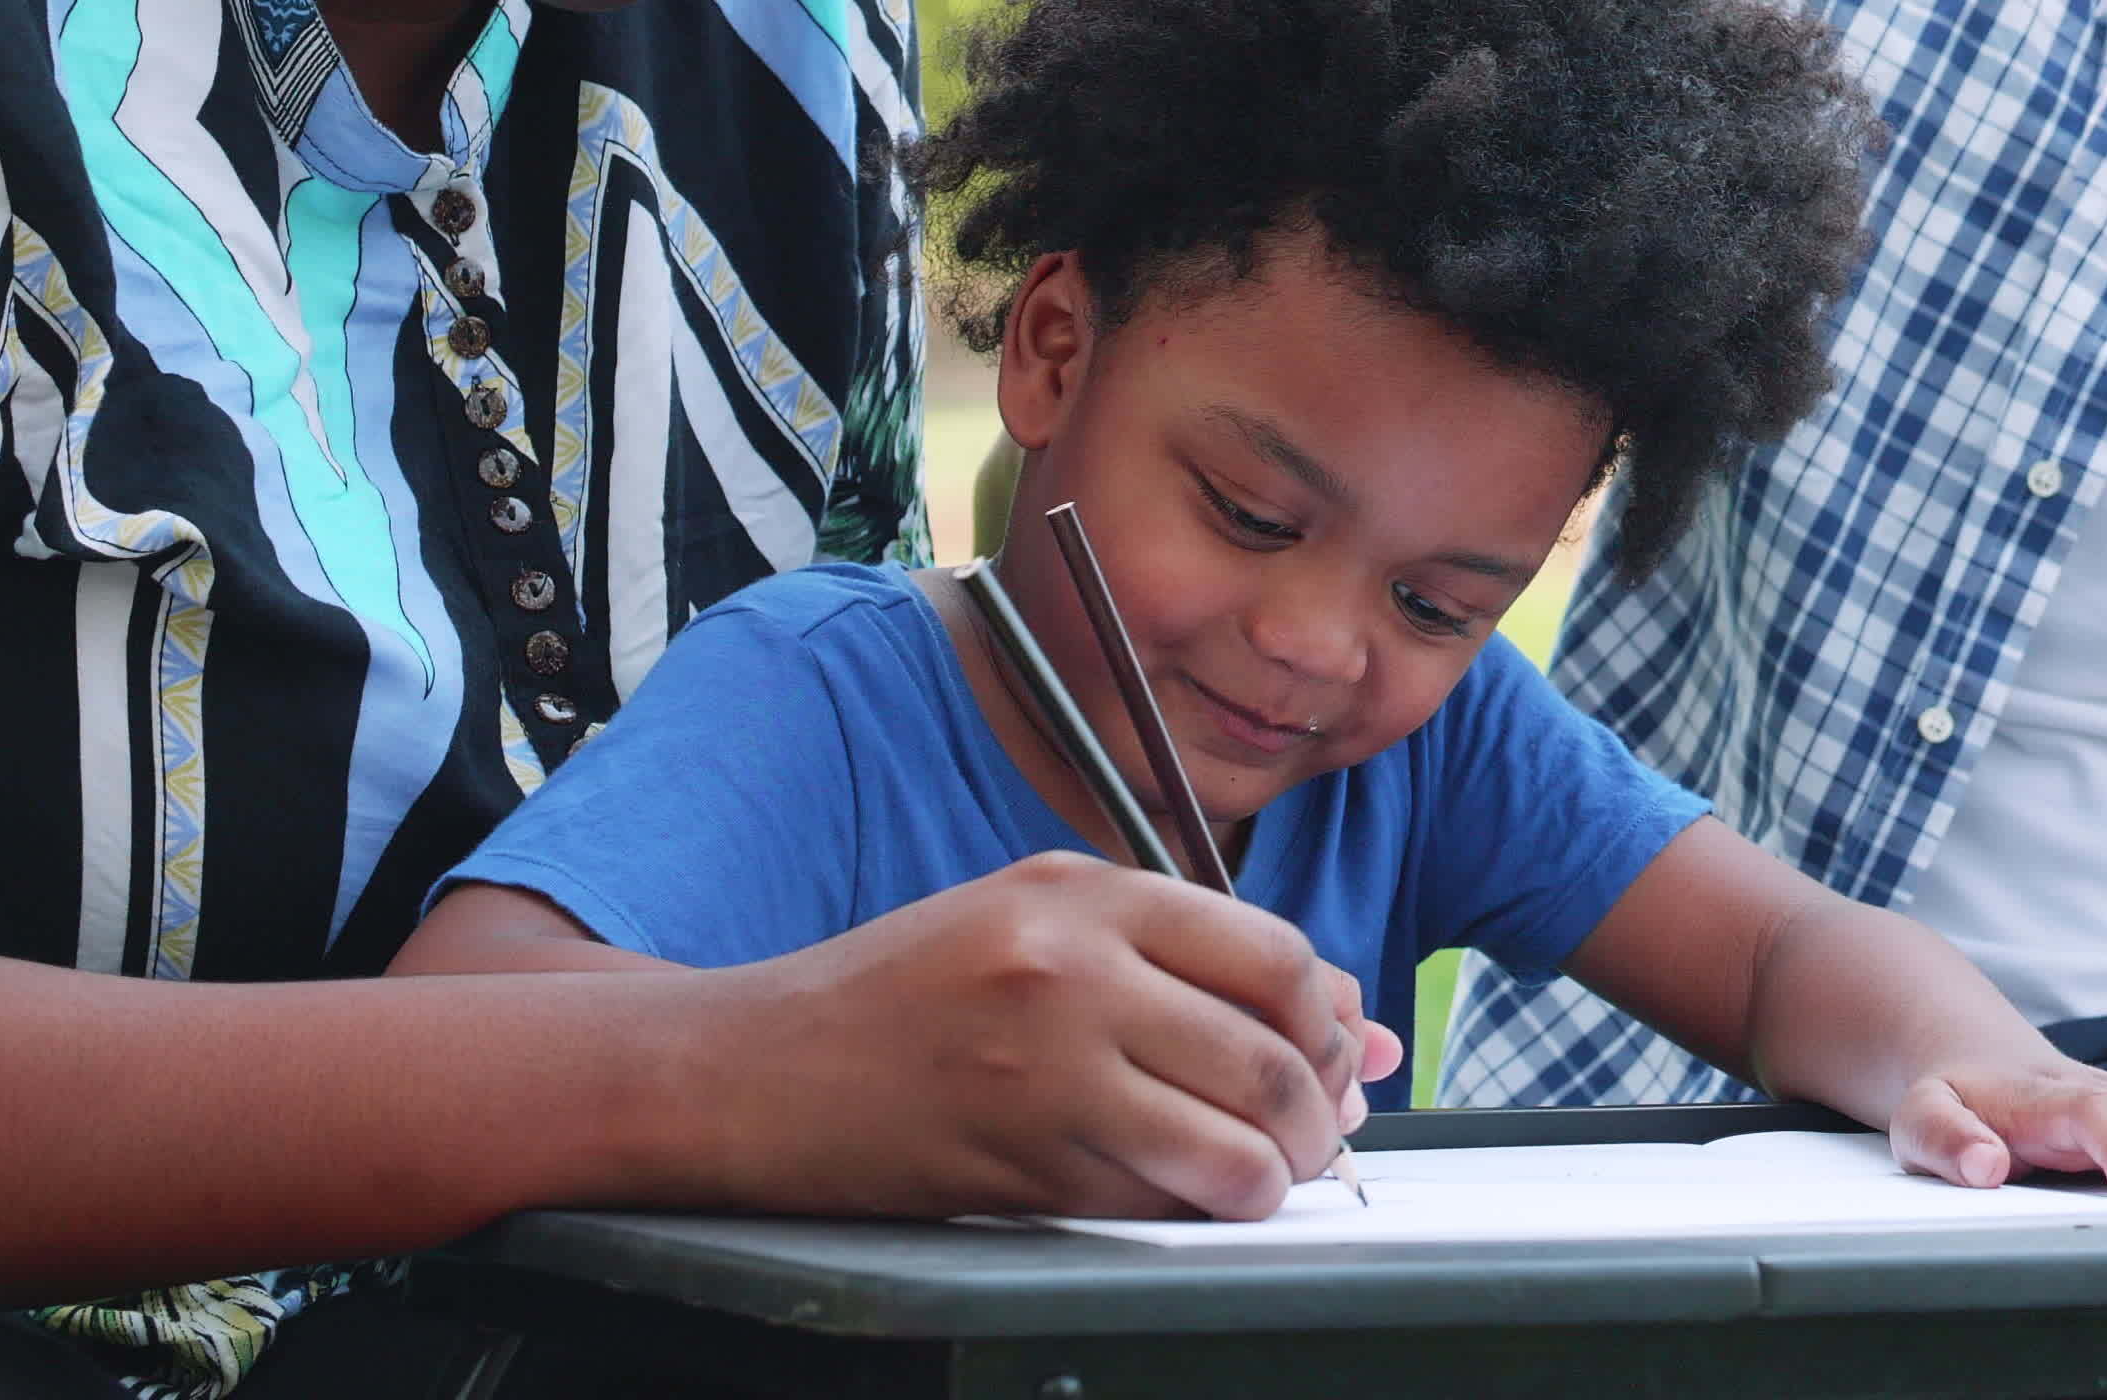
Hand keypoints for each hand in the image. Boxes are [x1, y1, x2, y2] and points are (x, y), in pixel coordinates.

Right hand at [691, 850, 1382, 1220]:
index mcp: (1083, 894)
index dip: (1327, 1020)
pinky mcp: (1017, 1168)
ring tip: (1264, 1176)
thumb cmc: (904, 991)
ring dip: (1271, 1180)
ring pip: (1227, 1150)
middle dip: (1318, 1117)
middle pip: (1267, 1060)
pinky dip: (1193, 1212)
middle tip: (1316, 1135)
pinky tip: (1184, 1195)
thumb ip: (1188, 956)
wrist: (754, 1068)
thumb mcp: (1040, 922)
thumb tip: (1352, 1021)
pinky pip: (1153, 1205)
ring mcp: (1042, 1075)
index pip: (1273, 954)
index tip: (1330, 1054)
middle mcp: (1069, 973)